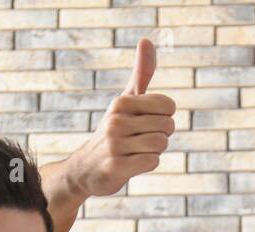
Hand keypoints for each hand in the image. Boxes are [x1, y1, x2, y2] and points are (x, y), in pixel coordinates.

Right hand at [61, 37, 175, 200]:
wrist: (86, 169)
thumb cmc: (114, 131)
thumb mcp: (126, 100)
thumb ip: (141, 72)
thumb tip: (147, 39)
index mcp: (121, 103)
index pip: (168, 106)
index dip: (164, 118)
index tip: (146, 123)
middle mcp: (116, 120)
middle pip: (167, 126)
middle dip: (160, 136)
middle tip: (139, 140)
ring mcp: (115, 143)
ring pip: (161, 144)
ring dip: (154, 151)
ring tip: (135, 151)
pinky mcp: (116, 166)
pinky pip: (152, 162)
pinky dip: (147, 164)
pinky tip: (132, 164)